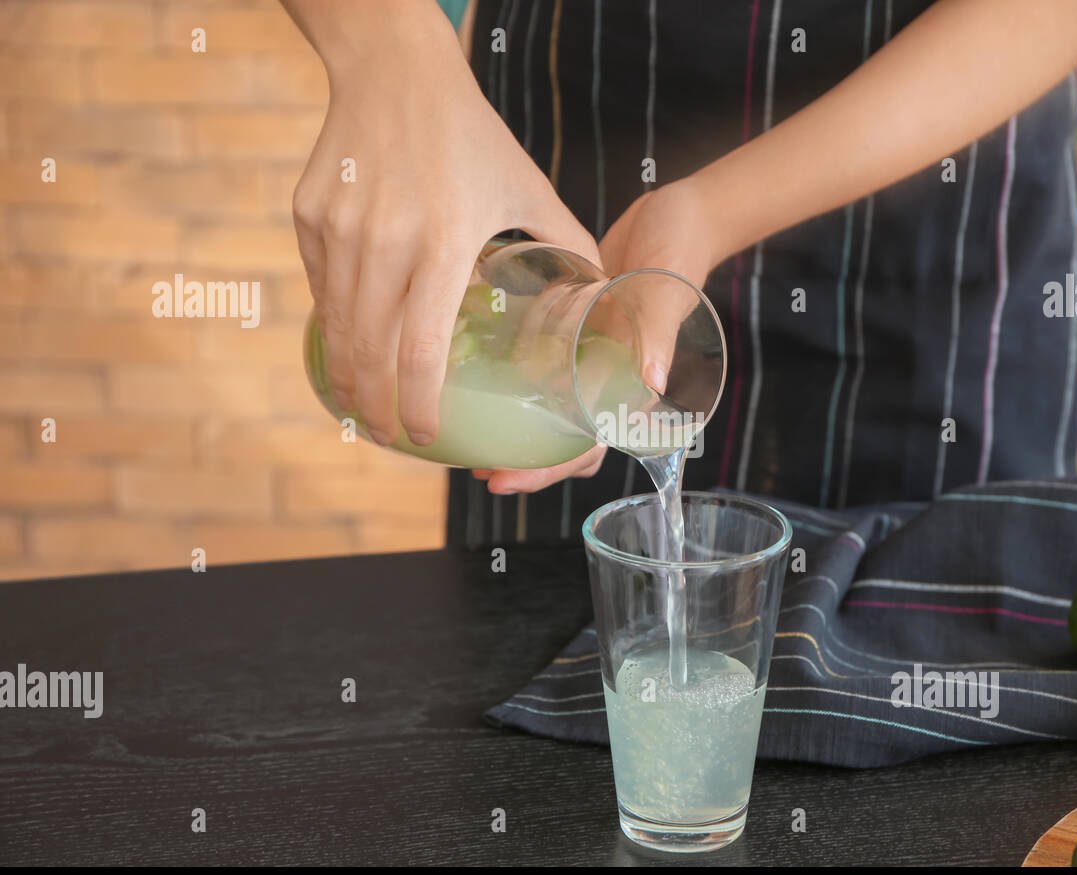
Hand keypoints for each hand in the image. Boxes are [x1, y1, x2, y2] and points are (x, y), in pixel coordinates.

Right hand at [290, 9, 599, 447]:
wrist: (396, 74)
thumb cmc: (472, 137)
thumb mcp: (528, 189)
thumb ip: (567, 244)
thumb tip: (604, 295)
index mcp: (443, 242)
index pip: (419, 351)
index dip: (417, 405)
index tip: (422, 436)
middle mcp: (384, 241)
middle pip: (366, 352)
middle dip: (374, 408)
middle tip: (388, 436)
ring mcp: (339, 229)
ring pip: (335, 326)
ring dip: (346, 375)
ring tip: (362, 405)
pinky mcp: (310, 216)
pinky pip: (319, 286)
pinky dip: (333, 321)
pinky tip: (350, 341)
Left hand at [475, 178, 723, 494]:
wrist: (677, 214)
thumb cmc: (681, 253)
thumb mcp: (667, 293)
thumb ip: (659, 335)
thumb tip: (651, 383)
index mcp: (629, 388)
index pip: (588, 447)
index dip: (547, 471)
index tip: (505, 480)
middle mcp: (604, 381)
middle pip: (560, 439)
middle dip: (521, 461)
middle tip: (477, 468)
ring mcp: (584, 357)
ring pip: (546, 406)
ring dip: (513, 425)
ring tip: (472, 436)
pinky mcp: (570, 330)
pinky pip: (540, 363)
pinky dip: (513, 377)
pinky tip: (478, 374)